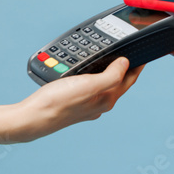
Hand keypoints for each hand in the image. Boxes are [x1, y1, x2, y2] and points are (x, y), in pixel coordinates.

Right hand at [13, 57, 142, 142]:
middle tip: (128, 54)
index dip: (137, 65)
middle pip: (118, 83)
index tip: (143, 53)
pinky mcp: (73, 104)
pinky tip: (86, 73)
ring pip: (104, 86)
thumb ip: (111, 75)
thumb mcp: (89, 85)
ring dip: (108, 72)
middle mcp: (98, 105)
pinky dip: (92, 77)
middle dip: (125, 68)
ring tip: (110, 60)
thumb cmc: (58, 103)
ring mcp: (86, 106)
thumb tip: (125, 63)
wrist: (30, 119)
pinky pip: (89, 87)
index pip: (129, 79)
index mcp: (106, 100)